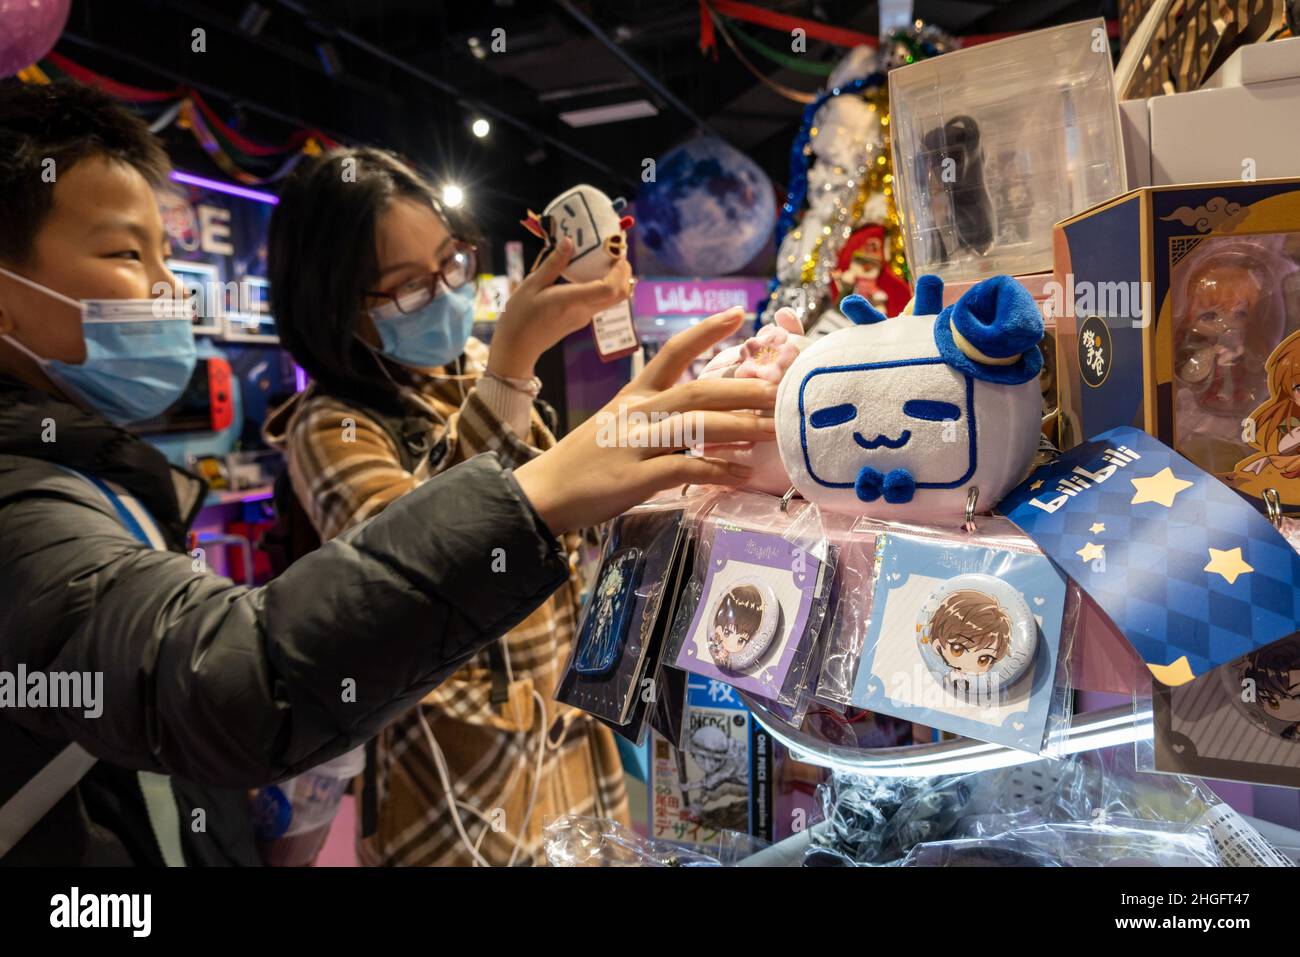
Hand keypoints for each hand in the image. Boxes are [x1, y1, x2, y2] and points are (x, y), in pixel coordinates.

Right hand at [488, 236, 632, 379]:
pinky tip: (590, 272)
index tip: (616, 253)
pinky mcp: (582, 319)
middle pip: (620, 294)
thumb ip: (553, 263)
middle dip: (624, 272)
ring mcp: (585, 317)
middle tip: (616, 252)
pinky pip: (601, 300)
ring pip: (613, 299)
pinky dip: (605, 285)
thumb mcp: (532, 284)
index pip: (609, 289)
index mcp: (572, 301)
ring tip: (605, 258)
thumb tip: (569, 241)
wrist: (518, 347)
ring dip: (616, 278)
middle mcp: (584, 311)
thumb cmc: (520, 316)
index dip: (619, 270)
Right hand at [515, 307, 775, 533]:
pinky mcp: (634, 478)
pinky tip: (740, 475)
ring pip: (696, 425)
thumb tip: (708, 419)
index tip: (739, 313)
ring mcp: (634, 444)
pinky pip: (685, 468)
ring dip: (742, 428)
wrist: (542, 493)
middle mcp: (636, 413)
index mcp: (634, 396)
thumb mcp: (617, 426)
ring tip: (775, 432)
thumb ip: (657, 418)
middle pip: (698, 390)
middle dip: (744, 389)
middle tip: (780, 391)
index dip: (707, 332)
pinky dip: (717, 471)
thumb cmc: (585, 462)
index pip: (673, 352)